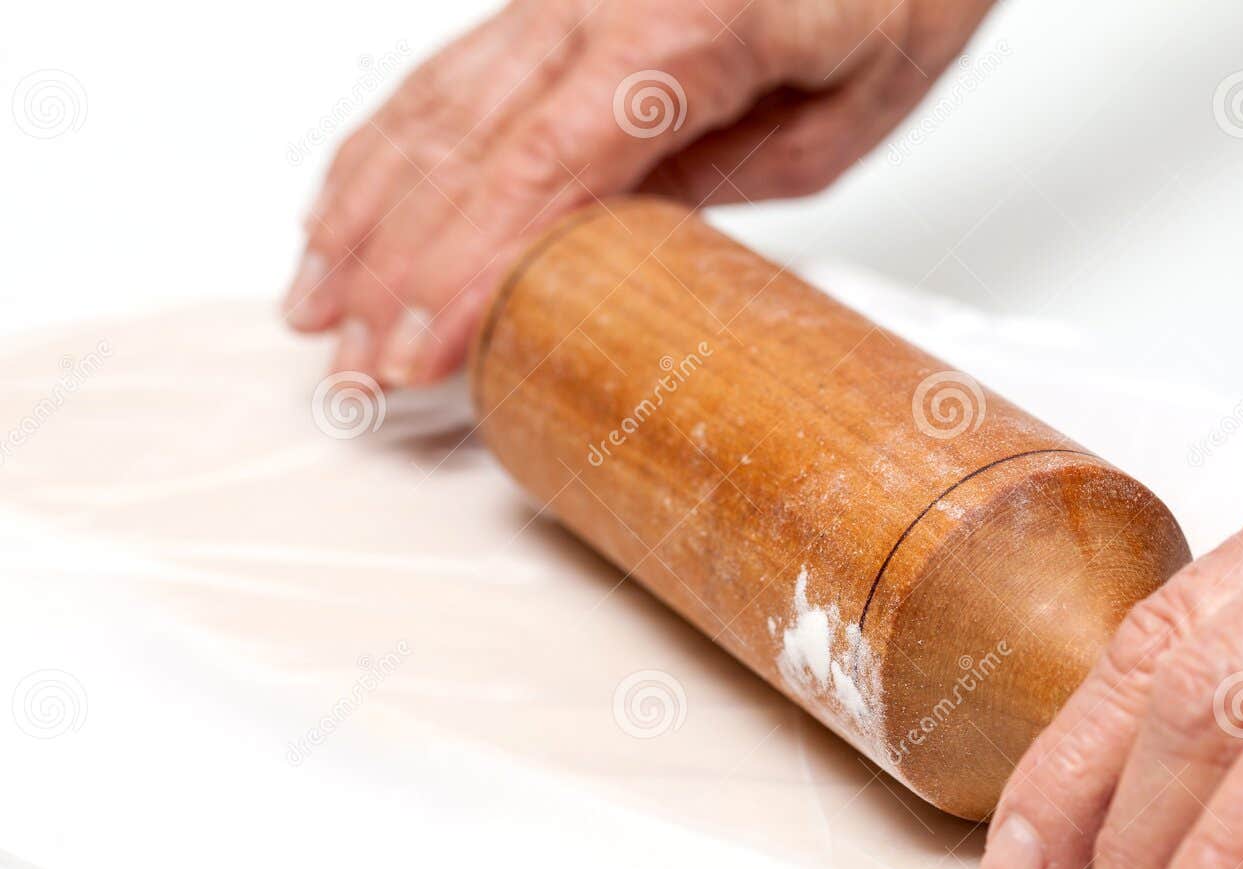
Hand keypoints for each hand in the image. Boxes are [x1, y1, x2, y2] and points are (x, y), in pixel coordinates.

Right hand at [282, 0, 995, 386]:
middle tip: (356, 368)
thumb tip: (603, 250)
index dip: (464, 271)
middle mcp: (598, 4)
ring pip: (433, 108)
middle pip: (464, 147)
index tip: (419, 352)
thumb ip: (711, 184)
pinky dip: (389, 149)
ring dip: (364, 215)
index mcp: (678, 37)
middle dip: (392, 269)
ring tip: (318, 306)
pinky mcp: (554, 5)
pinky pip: (449, 78)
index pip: (540, 170)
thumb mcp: (834, 123)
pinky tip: (350, 209)